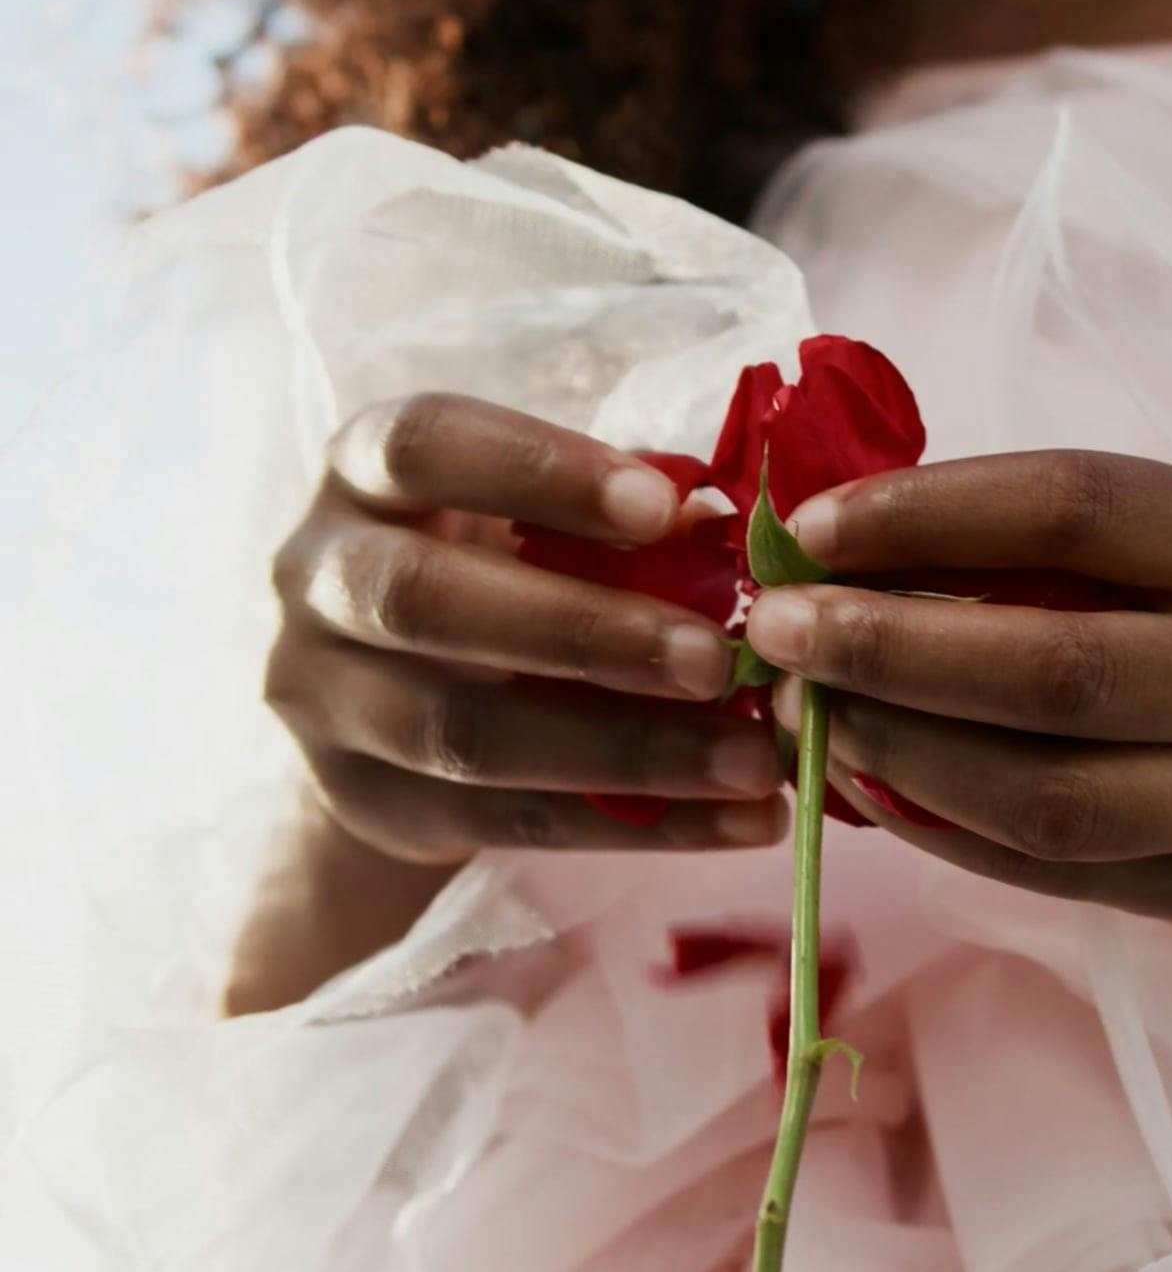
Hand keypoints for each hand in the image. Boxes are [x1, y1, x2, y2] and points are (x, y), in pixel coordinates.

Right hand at [265, 392, 789, 863]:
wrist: (380, 698)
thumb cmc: (490, 565)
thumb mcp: (530, 515)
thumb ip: (615, 511)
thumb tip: (721, 523)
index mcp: (364, 472)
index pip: (426, 445)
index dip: (541, 473)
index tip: (663, 509)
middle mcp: (319, 576)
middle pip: (425, 600)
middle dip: (583, 632)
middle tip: (714, 661)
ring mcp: (323, 698)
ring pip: (464, 734)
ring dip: (625, 750)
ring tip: (752, 761)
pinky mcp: (363, 800)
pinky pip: (504, 821)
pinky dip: (634, 826)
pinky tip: (736, 821)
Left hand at [745, 449, 1171, 987]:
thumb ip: (1051, 537)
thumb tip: (840, 538)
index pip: (1073, 507)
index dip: (926, 513)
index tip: (810, 526)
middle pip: (1049, 666)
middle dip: (886, 648)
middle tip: (776, 633)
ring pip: (1040, 794)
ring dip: (895, 754)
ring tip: (805, 718)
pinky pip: (1044, 869)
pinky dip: (935, 827)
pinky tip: (865, 784)